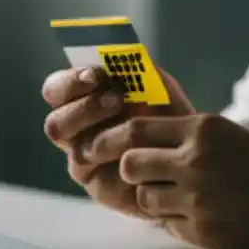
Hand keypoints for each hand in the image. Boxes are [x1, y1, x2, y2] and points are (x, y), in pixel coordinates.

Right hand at [41, 66, 193, 218]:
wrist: (194, 154)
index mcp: (78, 104)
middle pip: (56, 125)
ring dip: (109, 136)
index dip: (69, 83)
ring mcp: (85, 165)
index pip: (54, 91)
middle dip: (86, 110)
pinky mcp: (102, 191)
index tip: (97, 75)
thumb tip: (119, 57)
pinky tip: (149, 155)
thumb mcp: (157, 85)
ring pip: (79, 153)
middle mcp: (74, 135)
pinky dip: (128, 163)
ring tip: (139, 126)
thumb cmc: (168, 115)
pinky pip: (105, 179)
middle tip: (118, 99)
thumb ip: (137, 70)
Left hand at [83, 113, 248, 248]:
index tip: (100, 148)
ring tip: (188, 201)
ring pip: (146, 199)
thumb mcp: (234, 138)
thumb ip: (192, 141)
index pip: (137, 129)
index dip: (114, 140)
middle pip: (130, 164)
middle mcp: (196, 161)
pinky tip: (211, 220)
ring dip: (157, 201)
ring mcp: (199, 199)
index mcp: (204, 129)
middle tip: (147, 178)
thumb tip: (144, 144)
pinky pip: (171, 228)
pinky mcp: (207, 233)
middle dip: (133, 172)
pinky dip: (181, 225)